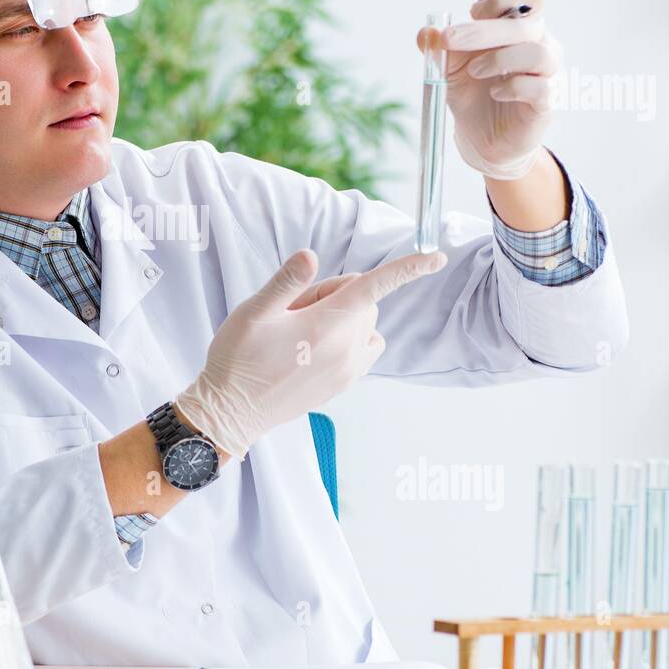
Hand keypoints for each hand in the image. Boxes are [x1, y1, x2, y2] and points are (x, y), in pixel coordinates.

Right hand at [174, 248, 446, 459]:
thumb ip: (286, 282)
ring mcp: (348, 371)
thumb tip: (310, 255)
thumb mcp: (252, 312)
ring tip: (299, 332)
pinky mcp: (344, 385)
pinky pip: (364, 348)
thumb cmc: (237, 360)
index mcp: (325, 326)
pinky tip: (312, 347)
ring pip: (364, 324)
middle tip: (292, 310)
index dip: (408, 269)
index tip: (437, 258)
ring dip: (343, 317)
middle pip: (362, 300)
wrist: (231, 413)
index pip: (375, 287)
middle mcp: (346, 350)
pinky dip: (349, 337)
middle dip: (334, 293)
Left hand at [417, 0, 562, 180]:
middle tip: (449, 41)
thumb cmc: (473, 94)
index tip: (473, 12)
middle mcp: (540, 43)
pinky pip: (541, 88)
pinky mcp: (547, 101)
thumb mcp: (449, 67)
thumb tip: (425, 33)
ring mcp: (547, 72)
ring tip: (474, 71)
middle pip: (526, 23)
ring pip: (538, 52)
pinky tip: (495, 93)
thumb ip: (438, 47)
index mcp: (519, 27)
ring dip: (500, 59)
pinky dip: (513, 87)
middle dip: (482, 30)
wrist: (482, 138)